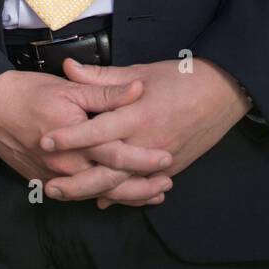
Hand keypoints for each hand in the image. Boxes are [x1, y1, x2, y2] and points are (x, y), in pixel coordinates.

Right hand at [0, 68, 176, 203]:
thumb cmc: (28, 92)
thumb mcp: (69, 88)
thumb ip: (105, 92)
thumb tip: (136, 89)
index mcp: (76, 139)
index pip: (117, 154)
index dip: (144, 159)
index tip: (167, 159)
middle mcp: (66, 165)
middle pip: (110, 184)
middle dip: (141, 187)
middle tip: (165, 185)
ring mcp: (53, 176)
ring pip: (95, 194)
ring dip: (124, 195)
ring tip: (149, 194)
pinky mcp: (43, 180)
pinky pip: (76, 194)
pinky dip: (98, 195)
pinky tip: (113, 194)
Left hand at [37, 56, 250, 206]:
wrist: (223, 93)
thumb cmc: (180, 78)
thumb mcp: (140, 72)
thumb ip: (102, 77)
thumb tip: (69, 68)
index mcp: (138, 115)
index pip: (97, 131)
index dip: (70, 137)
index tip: (45, 141)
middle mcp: (148, 143)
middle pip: (107, 171)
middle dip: (76, 182)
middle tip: (49, 185)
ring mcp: (161, 161)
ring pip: (122, 186)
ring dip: (94, 193)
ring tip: (68, 196)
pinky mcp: (172, 168)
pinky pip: (141, 187)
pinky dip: (121, 196)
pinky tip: (102, 200)